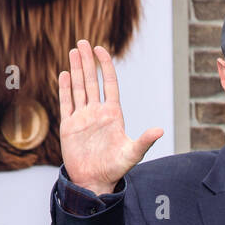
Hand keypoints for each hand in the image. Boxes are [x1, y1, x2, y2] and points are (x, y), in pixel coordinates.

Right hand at [58, 40, 163, 193]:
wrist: (94, 182)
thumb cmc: (115, 169)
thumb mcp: (132, 154)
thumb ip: (144, 141)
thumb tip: (160, 130)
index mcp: (113, 114)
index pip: (109, 84)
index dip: (105, 66)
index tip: (101, 49)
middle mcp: (97, 112)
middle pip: (92, 81)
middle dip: (88, 61)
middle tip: (83, 42)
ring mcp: (82, 118)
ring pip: (78, 88)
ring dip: (76, 69)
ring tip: (73, 51)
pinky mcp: (69, 126)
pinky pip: (66, 103)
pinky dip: (64, 88)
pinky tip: (64, 74)